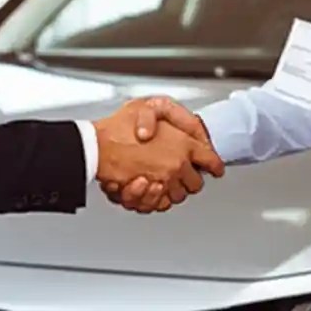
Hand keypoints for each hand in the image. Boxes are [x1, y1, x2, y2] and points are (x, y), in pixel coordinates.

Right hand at [100, 96, 221, 212]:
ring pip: (178, 196)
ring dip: (174, 189)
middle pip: (196, 183)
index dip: (215, 164)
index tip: (216, 167)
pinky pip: (160, 204)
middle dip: (193, 178)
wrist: (95, 147)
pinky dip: (157, 199)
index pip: (211, 160)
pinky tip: (152, 187)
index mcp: (183, 145)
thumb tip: (192, 128)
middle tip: (187, 172)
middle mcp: (175, 167)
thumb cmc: (118, 127)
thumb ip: (175, 115)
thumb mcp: (149, 107)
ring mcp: (162, 182)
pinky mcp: (145, 195)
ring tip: (166, 179)